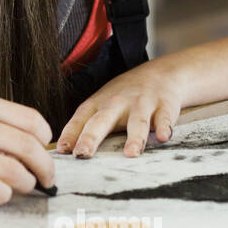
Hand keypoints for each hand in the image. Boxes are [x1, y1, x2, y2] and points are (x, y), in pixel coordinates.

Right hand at [0, 93, 54, 203]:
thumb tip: (40, 151)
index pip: (31, 120)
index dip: (45, 141)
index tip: (44, 154)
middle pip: (28, 147)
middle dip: (45, 168)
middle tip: (47, 180)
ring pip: (14, 171)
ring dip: (26, 184)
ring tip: (22, 188)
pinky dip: (5, 196)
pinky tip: (0, 195)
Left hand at [56, 60, 182, 158]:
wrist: (161, 73)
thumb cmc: (125, 96)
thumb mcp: (102, 106)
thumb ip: (85, 126)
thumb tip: (63, 152)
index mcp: (99, 104)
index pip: (81, 119)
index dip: (70, 134)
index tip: (62, 151)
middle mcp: (118, 103)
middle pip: (102, 120)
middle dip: (91, 137)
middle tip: (83, 154)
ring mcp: (142, 104)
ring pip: (137, 121)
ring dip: (135, 137)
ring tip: (131, 153)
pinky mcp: (164, 106)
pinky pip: (164, 118)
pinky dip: (165, 127)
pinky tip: (164, 137)